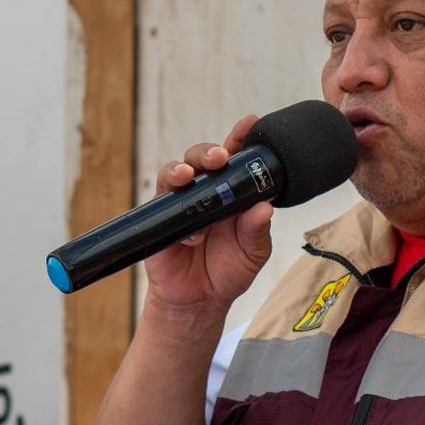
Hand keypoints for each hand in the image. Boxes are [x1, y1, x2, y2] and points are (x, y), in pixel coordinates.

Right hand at [139, 119, 274, 316]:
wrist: (199, 301)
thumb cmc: (228, 270)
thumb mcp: (253, 253)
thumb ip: (257, 231)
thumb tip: (264, 208)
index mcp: (231, 193)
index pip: (235, 160)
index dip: (239, 138)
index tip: (248, 123)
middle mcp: (205, 192)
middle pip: (202, 158)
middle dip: (208, 151)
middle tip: (219, 156)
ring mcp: (181, 203)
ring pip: (175, 172)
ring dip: (182, 168)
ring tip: (190, 175)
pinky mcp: (160, 219)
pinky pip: (163, 203)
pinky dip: (176, 209)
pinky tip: (193, 232)